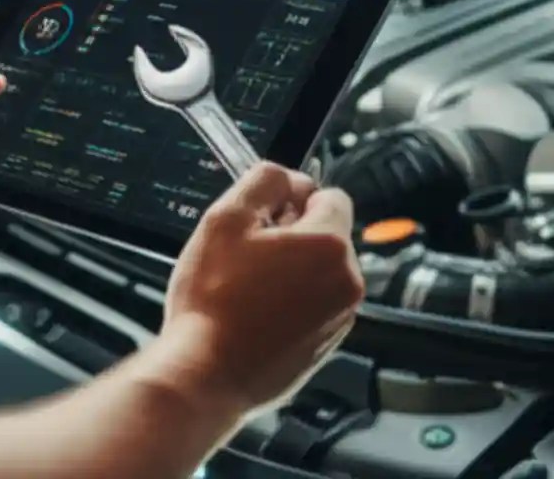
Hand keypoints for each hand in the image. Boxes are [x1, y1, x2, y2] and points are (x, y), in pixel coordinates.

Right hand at [156, 163, 364, 413]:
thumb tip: (286, 177)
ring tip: (246, 290)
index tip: (264, 216)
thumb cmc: (212, 303)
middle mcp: (347, 281)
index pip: (330, 195)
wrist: (206, 375)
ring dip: (290, 271)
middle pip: (326, 235)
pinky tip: (254, 315)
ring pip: (318, 272)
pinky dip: (290, 304)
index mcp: (330, 245)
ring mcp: (340, 317)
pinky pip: (313, 306)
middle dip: (291, 237)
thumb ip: (263, 181)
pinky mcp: (327, 345)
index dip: (293, 199)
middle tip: (247, 255)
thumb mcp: (225, 219)